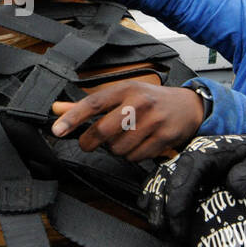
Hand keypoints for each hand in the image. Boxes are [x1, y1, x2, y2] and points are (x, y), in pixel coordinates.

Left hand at [49, 80, 204, 162]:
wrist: (188, 106)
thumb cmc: (150, 100)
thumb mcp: (122, 95)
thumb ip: (90, 105)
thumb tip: (59, 109)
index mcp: (126, 89)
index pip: (93, 104)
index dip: (73, 117)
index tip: (57, 129)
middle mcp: (139, 103)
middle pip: (104, 130)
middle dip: (89, 142)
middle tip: (87, 144)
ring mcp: (153, 121)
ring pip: (118, 148)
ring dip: (115, 149)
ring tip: (124, 140)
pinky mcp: (164, 137)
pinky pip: (136, 157)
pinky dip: (132, 156)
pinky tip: (139, 145)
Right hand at [137, 132, 245, 235]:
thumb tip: (232, 188)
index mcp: (207, 153)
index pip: (184, 179)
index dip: (178, 207)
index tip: (180, 231)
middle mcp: (191, 154)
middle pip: (167, 181)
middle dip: (162, 209)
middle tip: (166, 235)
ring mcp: (186, 160)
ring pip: (160, 180)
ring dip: (155, 203)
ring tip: (157, 228)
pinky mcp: (185, 168)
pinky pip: (162, 180)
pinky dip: (154, 195)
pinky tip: (153, 212)